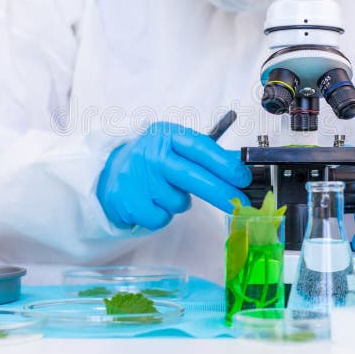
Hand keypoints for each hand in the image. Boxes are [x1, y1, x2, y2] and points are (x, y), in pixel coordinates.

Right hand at [96, 122, 251, 230]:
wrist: (110, 171)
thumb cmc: (153, 160)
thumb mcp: (176, 148)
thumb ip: (206, 157)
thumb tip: (241, 168)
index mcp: (166, 135)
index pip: (200, 148)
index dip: (224, 164)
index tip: (244, 179)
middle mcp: (150, 153)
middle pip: (192, 176)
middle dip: (221, 193)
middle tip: (241, 206)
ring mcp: (137, 177)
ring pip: (178, 202)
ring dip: (179, 203)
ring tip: (165, 191)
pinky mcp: (127, 201)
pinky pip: (161, 218)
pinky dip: (162, 216)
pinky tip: (152, 202)